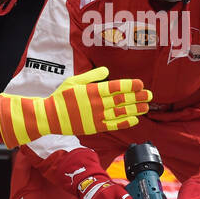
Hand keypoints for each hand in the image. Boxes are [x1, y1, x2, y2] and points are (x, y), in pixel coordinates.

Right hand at [0, 66, 151, 146]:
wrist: (50, 116)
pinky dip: (125, 122)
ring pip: (121, 112)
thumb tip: (107, 71)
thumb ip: (92, 76)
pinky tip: (134, 119)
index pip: (117, 87)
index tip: (141, 84)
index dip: (130, 85)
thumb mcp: (74, 81)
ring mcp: (97, 116)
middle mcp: (98, 103)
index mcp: (93, 91)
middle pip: (123, 99)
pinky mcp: (95, 127)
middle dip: (138, 97)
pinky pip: (114, 125)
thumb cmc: (60, 97)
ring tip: (146, 107)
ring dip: (135, 109)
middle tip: (149, 95)